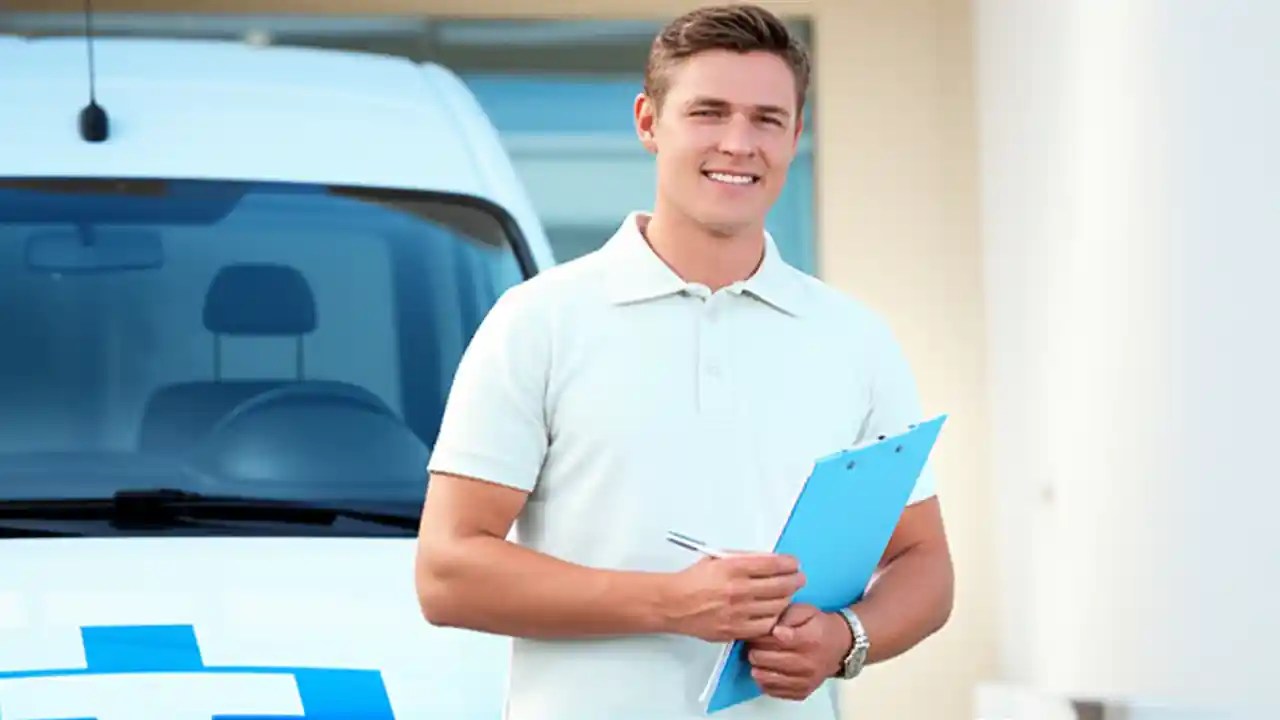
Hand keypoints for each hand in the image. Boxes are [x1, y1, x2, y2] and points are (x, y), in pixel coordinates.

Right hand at [662, 553, 804, 641]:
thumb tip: (769, 560)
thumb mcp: (717, 559)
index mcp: (732, 568)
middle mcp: (737, 590)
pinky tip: (774, 612)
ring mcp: (738, 612)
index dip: (789, 563)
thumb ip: (744, 559)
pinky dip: (774, 618)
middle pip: (780, 585)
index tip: (794, 563)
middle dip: (795, 580)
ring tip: (788, 594)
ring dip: (787, 598)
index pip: (772, 564)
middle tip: (799, 578)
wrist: (674, 603)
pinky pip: (765, 626)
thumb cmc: (694, 580)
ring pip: (776, 606)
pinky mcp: (735, 629)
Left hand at [745, 604, 851, 700]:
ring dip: (756, 667)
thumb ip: (786, 615)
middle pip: (766, 660)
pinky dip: (765, 681)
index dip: (760, 636)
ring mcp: (805, 681)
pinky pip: (773, 691)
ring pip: (767, 678)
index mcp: (809, 640)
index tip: (757, 632)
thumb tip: (772, 630)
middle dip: (754, 650)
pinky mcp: (801, 693)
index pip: (775, 640)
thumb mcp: (805, 610)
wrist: (839, 647)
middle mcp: (808, 664)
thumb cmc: (817, 625)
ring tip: (757, 658)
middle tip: (752, 645)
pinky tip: (766, 671)